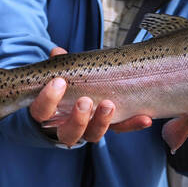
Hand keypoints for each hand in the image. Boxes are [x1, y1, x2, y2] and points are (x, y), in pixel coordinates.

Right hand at [30, 46, 153, 145]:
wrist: (79, 98)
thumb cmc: (65, 86)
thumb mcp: (61, 74)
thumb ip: (59, 65)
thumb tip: (57, 52)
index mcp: (48, 113)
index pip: (42, 112)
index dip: (48, 99)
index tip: (59, 81)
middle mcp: (67, 128)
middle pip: (68, 132)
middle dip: (77, 119)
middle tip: (85, 101)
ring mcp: (89, 130)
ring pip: (93, 135)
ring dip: (102, 122)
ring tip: (109, 104)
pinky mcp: (109, 128)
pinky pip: (121, 129)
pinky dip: (133, 124)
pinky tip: (145, 118)